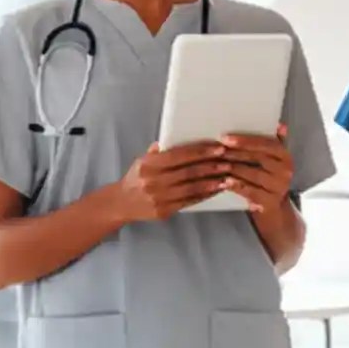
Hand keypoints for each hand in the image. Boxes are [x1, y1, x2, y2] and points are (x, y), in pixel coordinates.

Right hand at [113, 142, 233, 221]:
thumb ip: (160, 150)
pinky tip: (215, 190)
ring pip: (191, 188)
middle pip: (188, 172)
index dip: (199, 151)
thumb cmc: (136, 178)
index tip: (216, 148)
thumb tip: (176, 136)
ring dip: (211, 182)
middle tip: (227, 161)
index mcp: (149, 164)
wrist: (121, 203)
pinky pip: (188, 202)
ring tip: (226, 176)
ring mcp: (159, 197)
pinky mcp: (164, 211)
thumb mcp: (143, 159)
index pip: (178, 155)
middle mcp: (153, 181)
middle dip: (210, 166)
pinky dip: (204, 195)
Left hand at [218, 124, 294, 213]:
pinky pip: (251, 192)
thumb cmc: (268, 177)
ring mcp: (279, 187)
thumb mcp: (274, 159)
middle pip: (258, 158)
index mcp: (285, 156)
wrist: (275, 207)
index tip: (226, 138)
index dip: (245, 140)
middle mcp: (285, 171)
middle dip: (236, 153)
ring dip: (234, 168)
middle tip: (217, 150)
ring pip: (253, 174)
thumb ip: (276, 141)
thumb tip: (281, 125)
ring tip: (218, 164)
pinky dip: (237, 186)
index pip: (265, 144)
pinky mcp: (270, 202)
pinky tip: (225, 181)